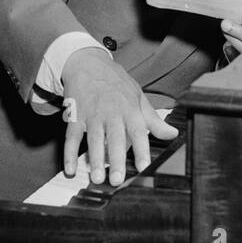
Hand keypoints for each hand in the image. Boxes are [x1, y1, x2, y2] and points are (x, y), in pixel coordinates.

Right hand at [61, 48, 177, 185]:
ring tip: (95, 178)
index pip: (138, 131)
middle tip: (116, 179)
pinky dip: (69, 153)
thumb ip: (154, 120)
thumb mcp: (138, 97)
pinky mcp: (75, 116)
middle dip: (115, 159)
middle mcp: (111, 113)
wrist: (87, 63)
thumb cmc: (116, 83)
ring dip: (94, 159)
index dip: (141, 149)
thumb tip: (173, 134)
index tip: (143, 167)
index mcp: (130, 110)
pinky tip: (70, 168)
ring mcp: (92, 114)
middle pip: (114, 138)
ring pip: (93, 139)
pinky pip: (71, 137)